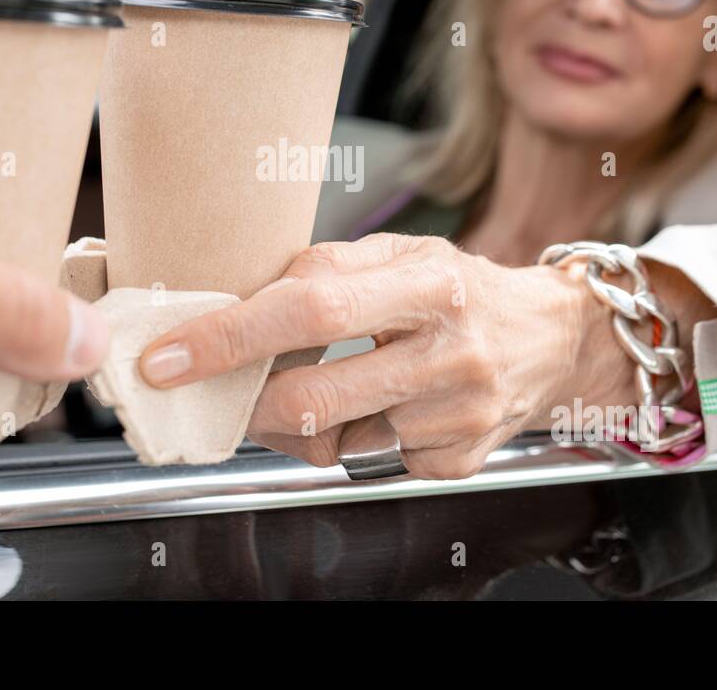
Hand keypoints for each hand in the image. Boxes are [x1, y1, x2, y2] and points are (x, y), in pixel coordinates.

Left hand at [137, 232, 648, 479]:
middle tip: (221, 393)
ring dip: (296, 423)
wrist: (549, 339)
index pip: (309, 309)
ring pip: (333, 441)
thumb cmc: (462, 290)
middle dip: (247, 403)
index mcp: (431, 285)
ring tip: (317, 388)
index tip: (167, 358)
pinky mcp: (458, 460)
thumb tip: (237, 305)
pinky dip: (350, 440)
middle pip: (314, 395)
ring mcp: (457, 416)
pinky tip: (374, 408)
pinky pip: (369, 463)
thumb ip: (325, 270)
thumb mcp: (402, 253)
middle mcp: (450, 353)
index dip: (228, 337)